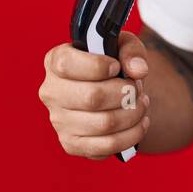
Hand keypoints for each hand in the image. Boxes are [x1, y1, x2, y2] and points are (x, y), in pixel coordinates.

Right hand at [39, 30, 151, 159]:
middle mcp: (51, 92)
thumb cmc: (113, 63)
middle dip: (125, 93)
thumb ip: (132, 50)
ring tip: (141, 104)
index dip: (98, 66)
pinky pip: (106, 146)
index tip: (116, 67)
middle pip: (92, 98)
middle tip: (137, 89)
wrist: (110, 91)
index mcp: (56, 62)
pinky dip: (131, 135)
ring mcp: (59, 121)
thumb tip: (138, 70)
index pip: (67, 64)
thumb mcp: (123, 45)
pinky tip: (140, 123)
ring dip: (133, 114)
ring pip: (104, 124)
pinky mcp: (71, 144)